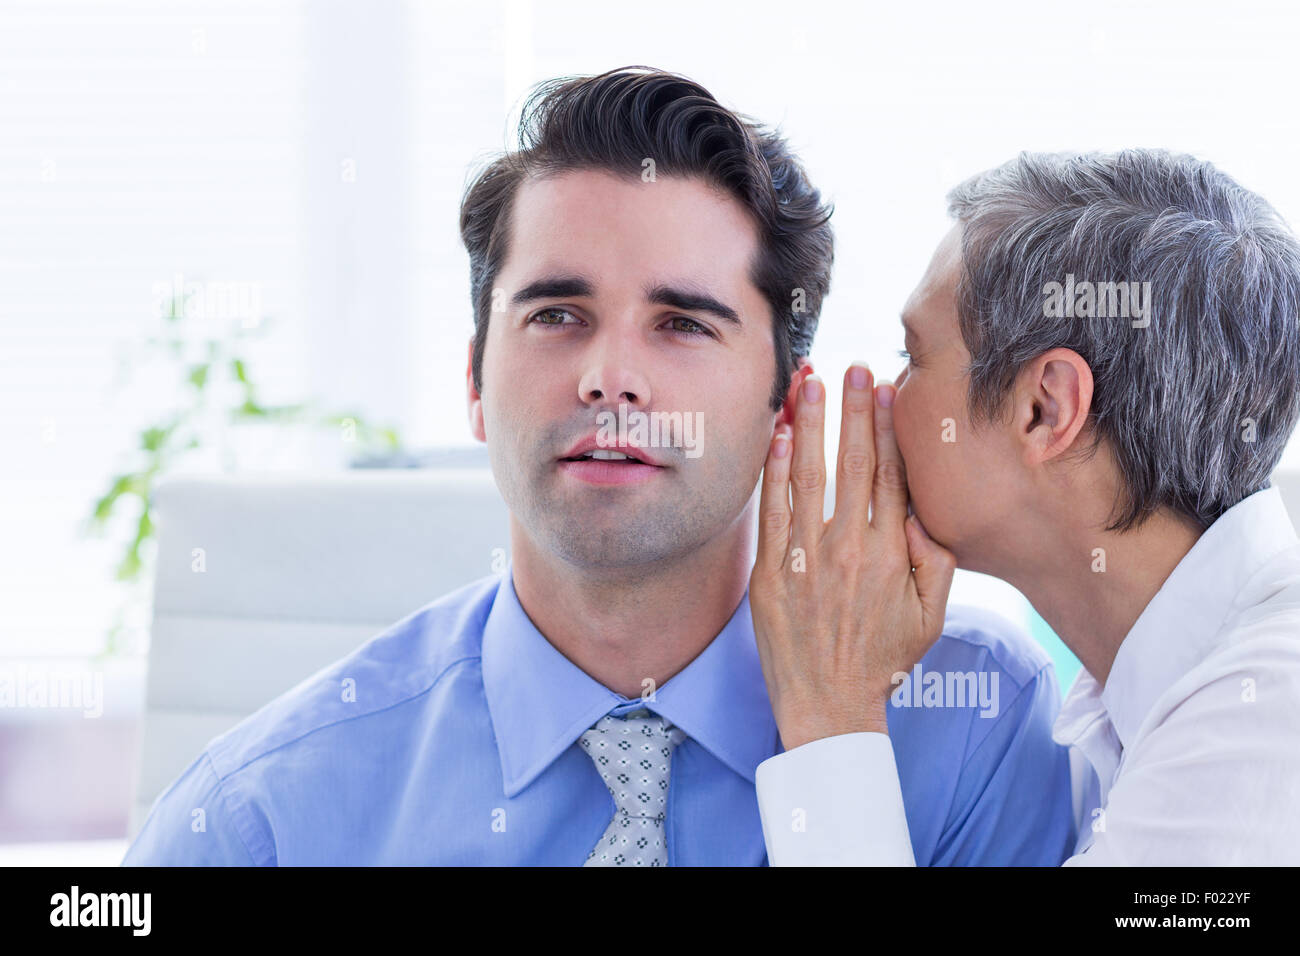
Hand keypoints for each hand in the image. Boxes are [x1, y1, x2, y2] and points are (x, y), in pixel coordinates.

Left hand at [749, 364, 956, 751]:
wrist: (829, 706)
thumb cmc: (884, 659)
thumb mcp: (933, 616)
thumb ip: (936, 559)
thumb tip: (923, 507)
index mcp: (892, 555)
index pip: (893, 475)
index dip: (890, 428)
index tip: (887, 389)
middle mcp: (849, 549)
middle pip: (854, 464)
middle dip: (853, 410)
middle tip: (853, 368)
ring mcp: (806, 559)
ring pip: (808, 476)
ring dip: (808, 425)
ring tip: (810, 382)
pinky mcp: (771, 572)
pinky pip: (771, 510)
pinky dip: (772, 470)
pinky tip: (774, 435)